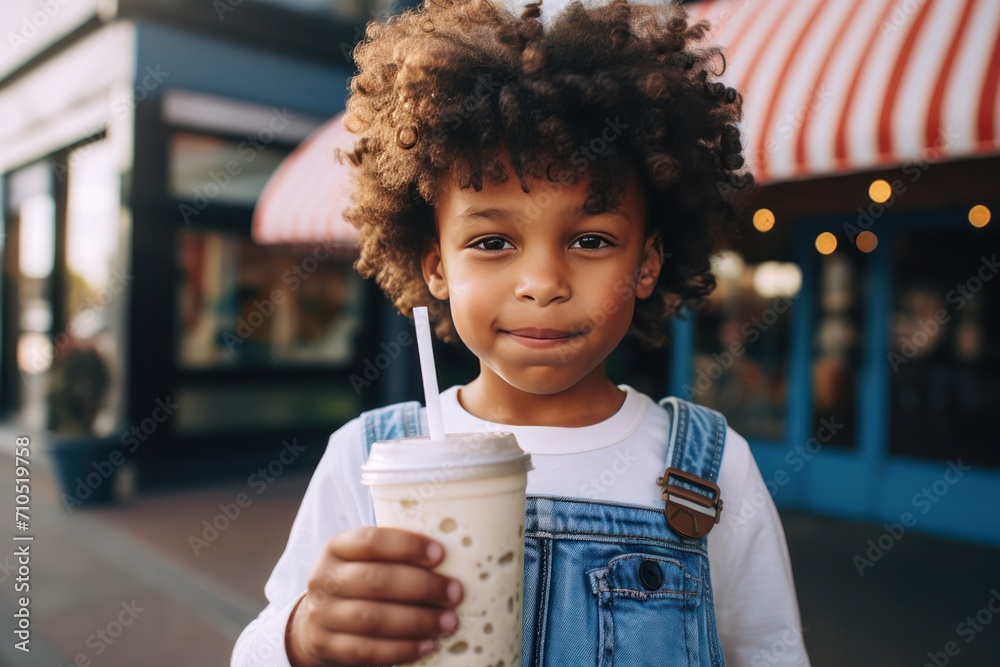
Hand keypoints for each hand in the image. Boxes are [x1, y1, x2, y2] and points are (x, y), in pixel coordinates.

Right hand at [286, 527, 463, 665]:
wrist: (318, 623)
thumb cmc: (359, 585)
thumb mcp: (367, 562)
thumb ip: (397, 557)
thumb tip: (454, 557)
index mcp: (336, 548)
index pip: (370, 540)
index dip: (406, 546)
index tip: (440, 554)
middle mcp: (324, 579)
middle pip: (374, 581)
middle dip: (421, 587)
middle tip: (454, 593)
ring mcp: (323, 615)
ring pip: (372, 618)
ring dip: (417, 621)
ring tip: (448, 622)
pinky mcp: (327, 646)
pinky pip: (367, 651)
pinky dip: (402, 649)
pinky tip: (428, 645)